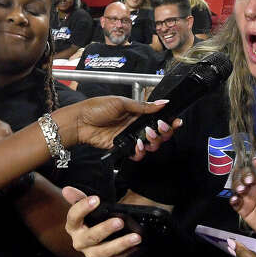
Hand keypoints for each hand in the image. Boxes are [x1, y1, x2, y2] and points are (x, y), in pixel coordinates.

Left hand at [53, 97, 179, 153]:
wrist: (80, 121)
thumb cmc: (96, 108)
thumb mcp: (121, 102)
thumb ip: (143, 106)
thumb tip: (163, 103)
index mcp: (137, 113)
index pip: (158, 118)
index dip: (169, 121)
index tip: (176, 121)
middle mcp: (136, 126)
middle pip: (158, 134)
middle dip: (163, 132)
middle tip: (160, 128)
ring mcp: (130, 137)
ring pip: (150, 145)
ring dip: (153, 142)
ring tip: (146, 135)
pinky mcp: (122, 148)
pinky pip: (136, 154)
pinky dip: (140, 152)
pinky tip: (137, 146)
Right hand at [62, 187, 139, 256]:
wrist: (95, 236)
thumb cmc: (90, 220)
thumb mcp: (86, 207)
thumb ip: (78, 198)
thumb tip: (67, 190)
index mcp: (72, 226)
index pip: (74, 216)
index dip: (83, 207)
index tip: (96, 199)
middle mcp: (79, 242)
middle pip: (91, 237)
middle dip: (105, 229)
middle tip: (120, 222)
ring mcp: (90, 253)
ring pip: (104, 251)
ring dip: (121, 244)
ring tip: (135, 237)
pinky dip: (124, 254)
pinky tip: (134, 246)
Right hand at [227, 157, 255, 238]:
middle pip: (246, 175)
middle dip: (245, 175)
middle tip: (248, 180)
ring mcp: (249, 196)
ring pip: (238, 186)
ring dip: (238, 185)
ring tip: (242, 189)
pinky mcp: (243, 208)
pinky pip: (235, 202)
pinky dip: (233, 200)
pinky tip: (235, 200)